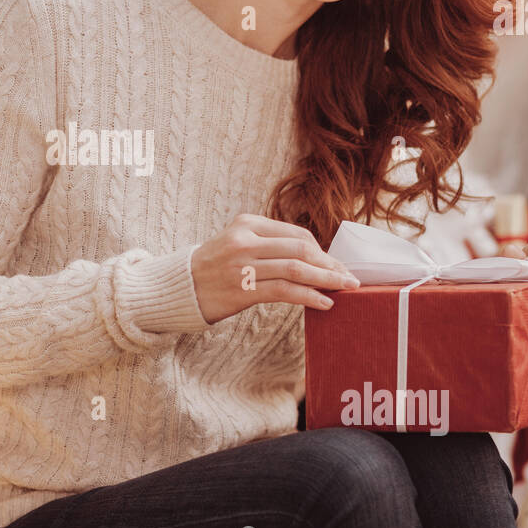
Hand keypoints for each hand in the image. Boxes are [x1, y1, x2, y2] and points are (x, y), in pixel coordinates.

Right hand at [190, 214, 359, 324]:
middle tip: (350, 278)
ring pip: (296, 269)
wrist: (178, 287)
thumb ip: (269, 243)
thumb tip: (314, 257)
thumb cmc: (213, 267)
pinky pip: (284, 291)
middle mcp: (245, 240)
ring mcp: (242, 265)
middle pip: (301, 249)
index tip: (335, 264)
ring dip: (326, 279)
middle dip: (330, 264)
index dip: (322, 250)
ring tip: (345, 289)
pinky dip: (309, 296)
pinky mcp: (241, 290)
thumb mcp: (237, 242)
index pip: (296, 234)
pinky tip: (324, 303)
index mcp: (247, 223)